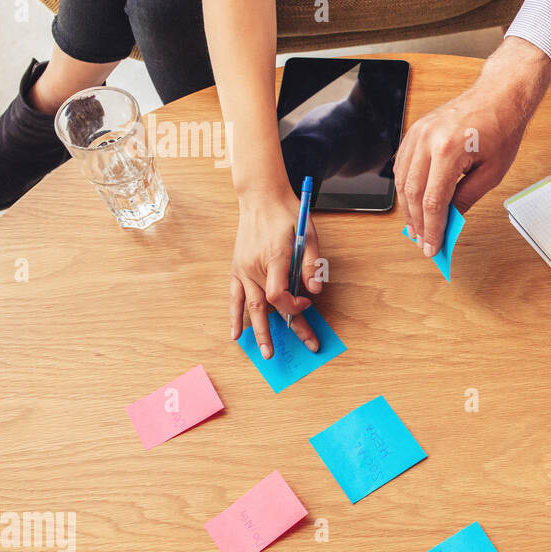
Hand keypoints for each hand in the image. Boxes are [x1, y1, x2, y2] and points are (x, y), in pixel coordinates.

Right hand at [229, 185, 323, 358]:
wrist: (260, 198)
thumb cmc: (286, 214)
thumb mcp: (309, 234)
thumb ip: (312, 264)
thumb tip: (316, 291)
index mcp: (273, 258)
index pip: (279, 295)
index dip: (295, 305)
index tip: (307, 303)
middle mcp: (254, 267)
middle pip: (268, 306)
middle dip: (288, 329)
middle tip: (305, 345)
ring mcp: (243, 269)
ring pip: (250, 307)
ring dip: (259, 332)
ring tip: (266, 353)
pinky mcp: (237, 269)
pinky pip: (234, 297)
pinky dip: (234, 316)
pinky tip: (236, 334)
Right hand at [394, 37, 550, 256]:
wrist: (498, 96)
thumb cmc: (500, 129)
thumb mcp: (491, 173)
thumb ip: (466, 198)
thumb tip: (450, 222)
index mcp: (448, 151)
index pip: (433, 201)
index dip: (432, 228)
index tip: (432, 247)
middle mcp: (427, 140)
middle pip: (413, 193)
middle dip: (417, 223)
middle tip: (423, 242)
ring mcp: (417, 133)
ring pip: (402, 180)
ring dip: (408, 208)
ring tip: (417, 228)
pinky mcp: (415, 130)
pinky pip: (402, 164)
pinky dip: (405, 186)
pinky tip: (412, 202)